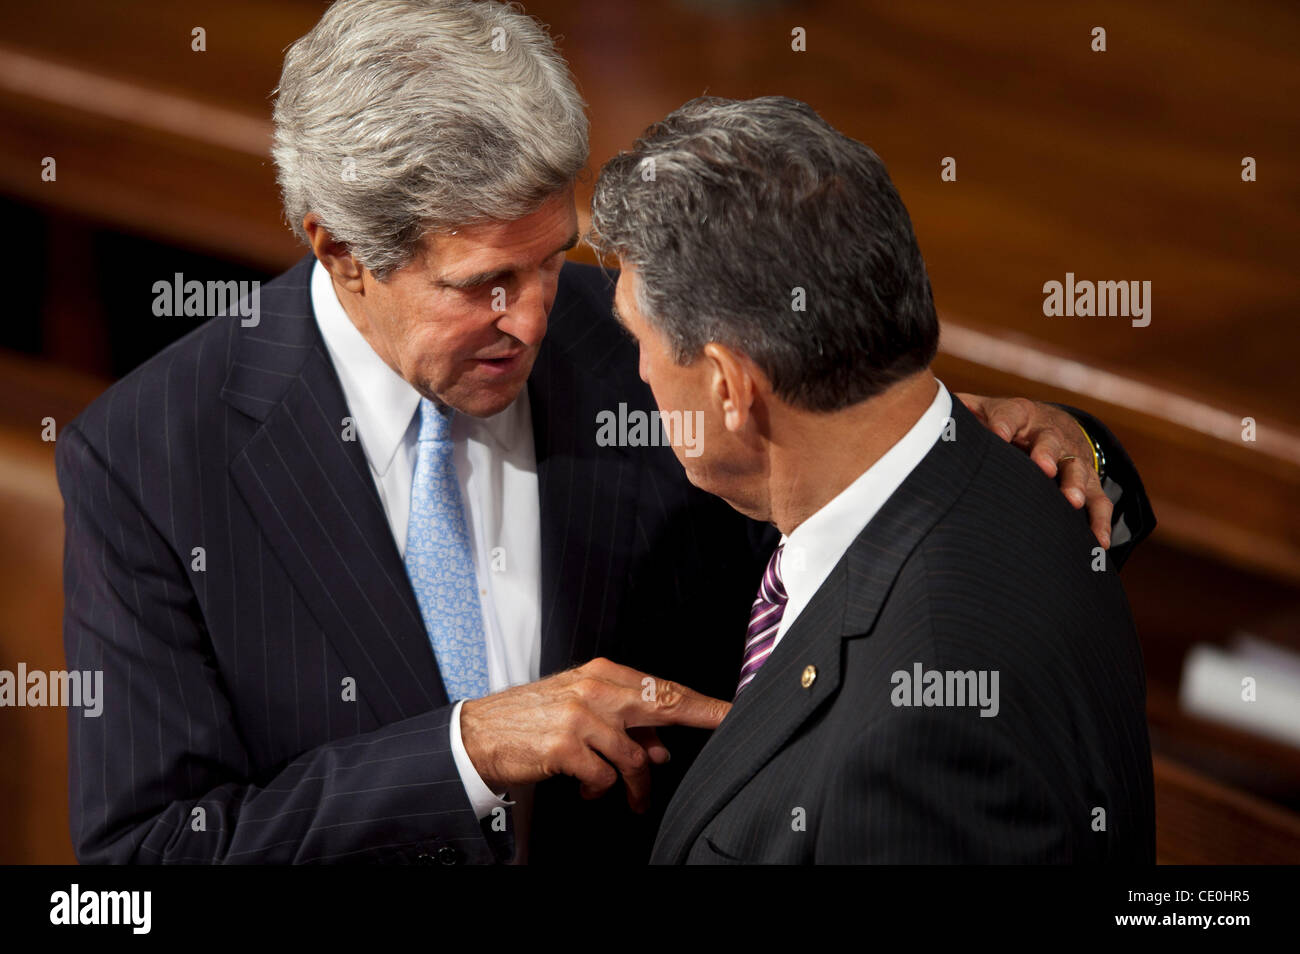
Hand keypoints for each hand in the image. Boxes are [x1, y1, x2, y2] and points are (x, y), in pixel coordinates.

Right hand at [459, 657, 729, 812]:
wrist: (480, 732)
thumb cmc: (532, 718)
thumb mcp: (580, 709)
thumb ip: (623, 723)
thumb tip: (662, 748)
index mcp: (601, 673)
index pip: (661, 687)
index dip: (700, 702)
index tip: (730, 711)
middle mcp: (594, 689)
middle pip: (661, 706)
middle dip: (699, 718)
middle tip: (725, 728)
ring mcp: (580, 717)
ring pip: (634, 757)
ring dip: (637, 786)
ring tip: (632, 799)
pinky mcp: (564, 747)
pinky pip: (603, 777)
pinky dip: (601, 790)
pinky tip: (589, 789)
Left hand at [955, 393, 1111, 548]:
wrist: (1051, 423)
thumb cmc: (1003, 423)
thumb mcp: (982, 410)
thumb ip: (960, 412)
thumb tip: (923, 409)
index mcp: (1020, 414)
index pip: (1011, 414)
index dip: (1005, 424)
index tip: (999, 435)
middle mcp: (1050, 434)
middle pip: (1051, 441)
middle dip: (1047, 454)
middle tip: (1044, 468)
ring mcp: (1072, 459)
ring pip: (1079, 470)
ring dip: (1076, 485)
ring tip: (1072, 503)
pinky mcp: (1089, 483)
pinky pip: (1100, 502)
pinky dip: (1099, 522)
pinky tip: (1096, 544)